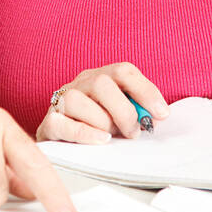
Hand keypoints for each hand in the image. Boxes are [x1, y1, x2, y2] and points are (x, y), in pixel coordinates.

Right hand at [36, 62, 169, 142]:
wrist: (62, 140)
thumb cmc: (98, 126)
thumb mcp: (120, 112)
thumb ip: (137, 109)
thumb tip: (156, 116)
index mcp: (100, 76)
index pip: (123, 71)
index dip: (146, 91)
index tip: (162, 114)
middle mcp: (80, 83)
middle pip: (102, 84)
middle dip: (124, 111)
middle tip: (133, 133)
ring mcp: (61, 101)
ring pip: (77, 101)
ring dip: (102, 123)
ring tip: (110, 137)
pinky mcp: (49, 123)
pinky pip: (63, 124)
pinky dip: (85, 133)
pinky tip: (101, 140)